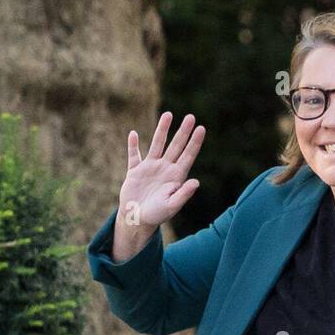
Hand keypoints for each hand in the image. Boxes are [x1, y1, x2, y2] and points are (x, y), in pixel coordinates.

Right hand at [117, 111, 204, 233]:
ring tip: (168, 115)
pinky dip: (133, 145)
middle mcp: (165, 169)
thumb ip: (183, 194)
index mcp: (176, 177)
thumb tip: (196, 182)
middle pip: (176, 146)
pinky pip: (134, 155)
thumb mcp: (171, 206)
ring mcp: (150, 168)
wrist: (137, 220)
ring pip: (157, 144)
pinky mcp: (135, 171)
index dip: (194, 143)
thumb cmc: (156, 215)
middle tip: (191, 117)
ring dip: (162, 130)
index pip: (187, 156)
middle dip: (183, 132)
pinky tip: (133, 134)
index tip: (201, 128)